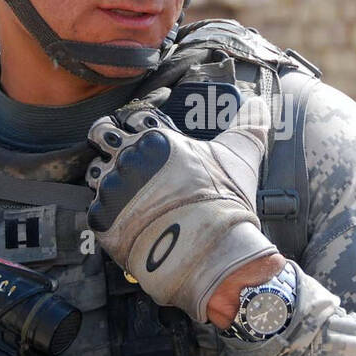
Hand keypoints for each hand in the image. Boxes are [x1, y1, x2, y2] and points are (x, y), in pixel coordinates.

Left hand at [85, 92, 277, 323]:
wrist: (213, 251)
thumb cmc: (226, 202)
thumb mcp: (241, 155)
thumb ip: (248, 124)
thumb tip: (260, 105)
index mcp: (158, 139)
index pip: (133, 118)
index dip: (138, 127)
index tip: (147, 141)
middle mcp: (129, 158)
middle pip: (103, 136)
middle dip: (109, 143)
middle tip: (125, 160)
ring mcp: (113, 188)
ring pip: (95, 173)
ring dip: (107, 180)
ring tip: (127, 195)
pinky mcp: (103, 219)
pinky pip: (95, 209)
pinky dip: (109, 215)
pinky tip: (128, 221)